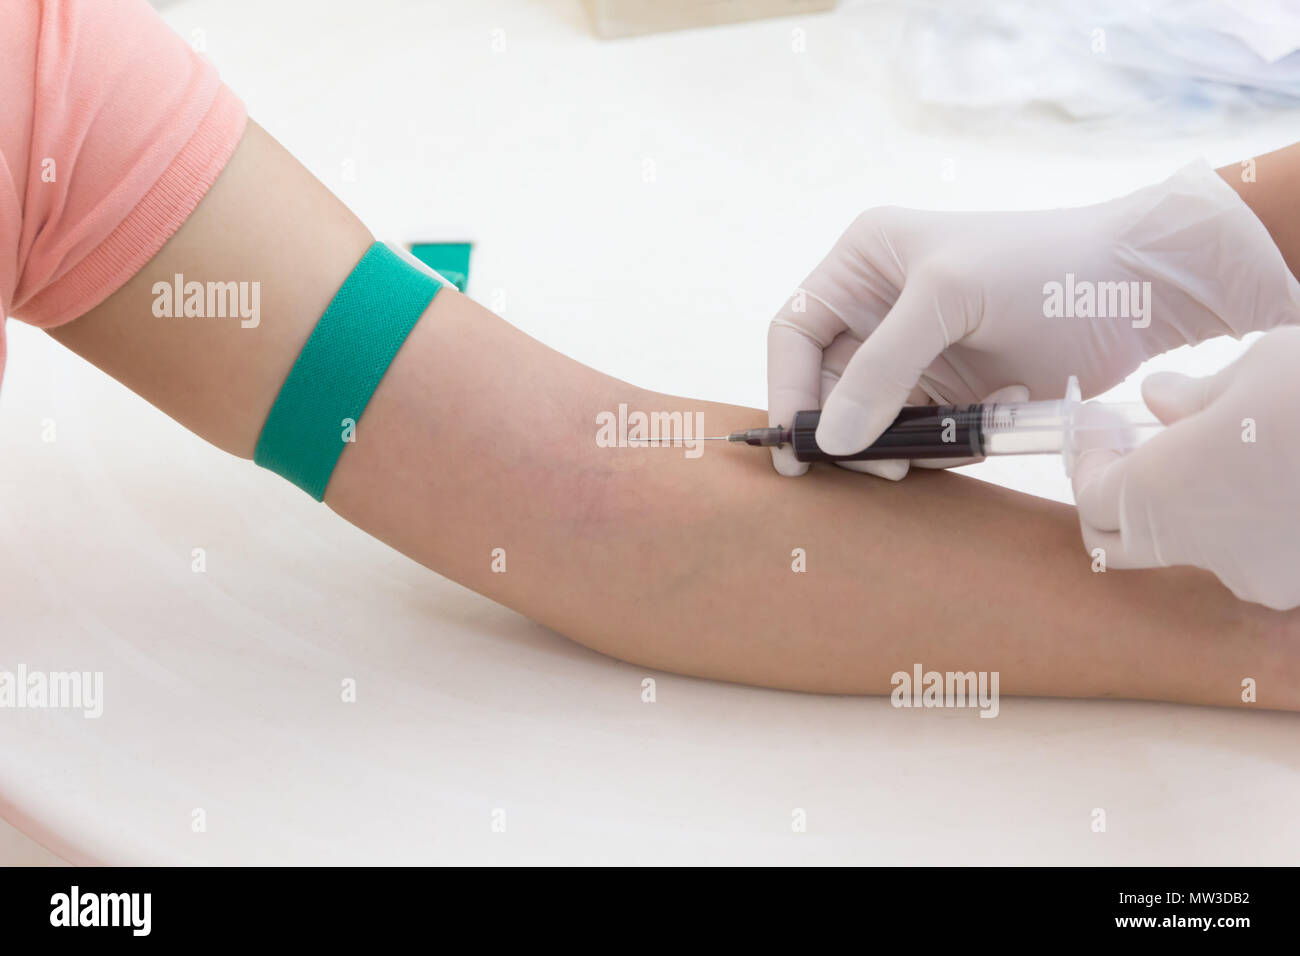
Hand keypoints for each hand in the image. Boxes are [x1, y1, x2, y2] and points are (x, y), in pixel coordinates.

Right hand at [767, 161, 1299, 477]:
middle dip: (842, 429)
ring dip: (890, 446)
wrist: (1139, 287)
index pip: (795, 332)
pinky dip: (934, 448)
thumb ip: (880, 369)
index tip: (794, 447)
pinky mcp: (953, 391)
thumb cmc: (1041, 267)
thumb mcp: (948, 299)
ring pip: (869, 419)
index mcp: (865, 263)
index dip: (786, 388)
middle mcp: (880, 307)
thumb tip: (827, 440)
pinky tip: (975, 434)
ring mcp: (917, 353)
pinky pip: (917, 435)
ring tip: (925, 456)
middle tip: (874, 466)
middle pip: (827, 385)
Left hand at [1073, 326, 1299, 609]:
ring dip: (1194, 510)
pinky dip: (1255, 523)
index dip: (1090, 461)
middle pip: (1122, 543)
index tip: (1105, 430)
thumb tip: (1158, 400)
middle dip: (1116, 502)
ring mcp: (1257, 575)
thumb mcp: (1254, 370)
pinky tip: (1281, 478)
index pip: (1091, 497)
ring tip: (1230, 452)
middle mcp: (1199, 549)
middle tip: (1137, 455)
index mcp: (1159, 495)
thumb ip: (1194, 396)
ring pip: (1197, 549)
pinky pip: (1259, 556)